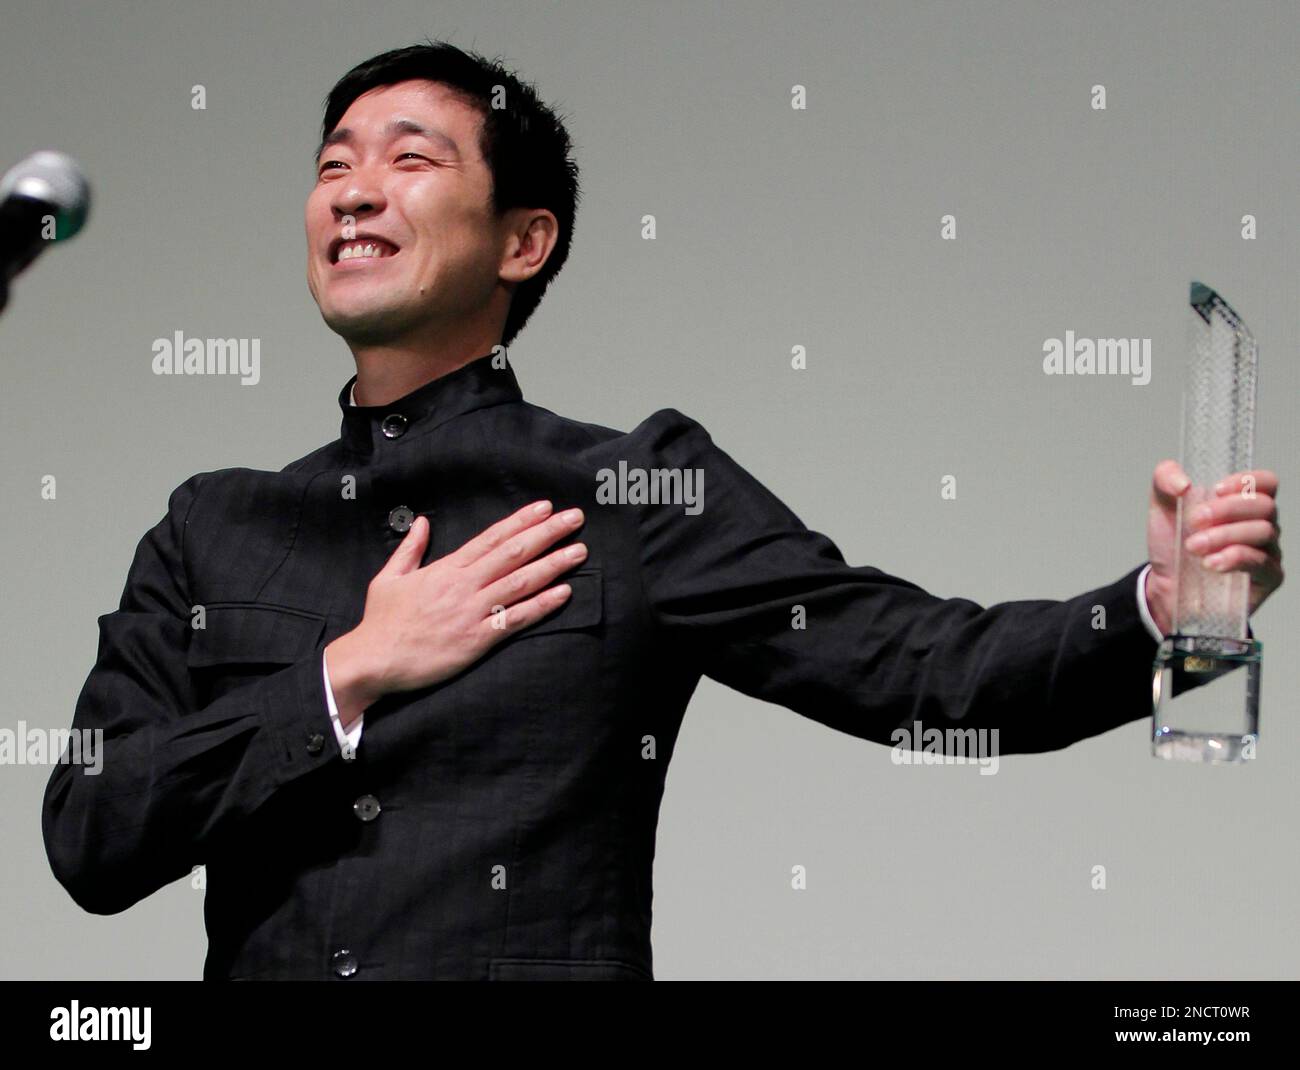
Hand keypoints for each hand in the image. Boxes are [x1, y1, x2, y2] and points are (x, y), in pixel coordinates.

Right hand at [325, 500, 587, 723]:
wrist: (374, 659)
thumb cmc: (381, 621)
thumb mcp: (389, 577)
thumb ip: (410, 549)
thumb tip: (423, 522)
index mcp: (446, 568)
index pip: (491, 537)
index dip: (521, 520)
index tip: (545, 507)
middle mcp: (464, 585)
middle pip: (513, 552)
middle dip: (547, 533)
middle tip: (575, 518)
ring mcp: (472, 611)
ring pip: (521, 582)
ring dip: (553, 565)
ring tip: (579, 551)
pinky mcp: (477, 639)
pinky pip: (515, 619)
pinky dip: (541, 605)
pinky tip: (564, 594)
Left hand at [1145, 460, 1282, 634]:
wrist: (1165, 584)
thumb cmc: (1173, 544)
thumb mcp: (1162, 506)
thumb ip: (1165, 479)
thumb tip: (1183, 482)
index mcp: (1241, 503)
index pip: (1266, 482)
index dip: (1248, 480)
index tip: (1216, 490)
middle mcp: (1259, 524)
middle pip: (1264, 506)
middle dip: (1226, 510)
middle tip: (1194, 521)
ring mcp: (1267, 551)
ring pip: (1263, 532)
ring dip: (1224, 536)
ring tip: (1193, 547)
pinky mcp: (1267, 578)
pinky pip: (1262, 563)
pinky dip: (1235, 558)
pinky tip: (1211, 563)